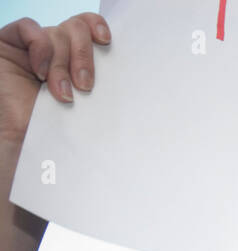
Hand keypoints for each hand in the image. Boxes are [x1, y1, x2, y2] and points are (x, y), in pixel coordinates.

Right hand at [0, 13, 109, 144]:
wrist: (23, 145)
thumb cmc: (57, 135)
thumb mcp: (86, 110)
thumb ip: (99, 89)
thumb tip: (132, 80)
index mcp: (75, 62)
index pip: (89, 28)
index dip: (97, 25)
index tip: (107, 41)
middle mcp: (54, 52)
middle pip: (76, 28)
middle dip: (83, 56)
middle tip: (85, 86)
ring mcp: (31, 48)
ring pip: (56, 32)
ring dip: (62, 63)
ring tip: (61, 93)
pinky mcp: (8, 44)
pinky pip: (28, 28)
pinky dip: (39, 48)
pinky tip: (40, 73)